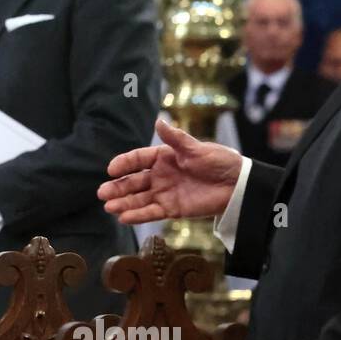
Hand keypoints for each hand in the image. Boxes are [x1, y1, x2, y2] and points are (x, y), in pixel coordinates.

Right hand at [97, 119, 242, 223]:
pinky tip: (124, 217)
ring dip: (123, 203)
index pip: (138, 159)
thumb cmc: (219, 162)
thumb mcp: (197, 149)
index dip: (124, 164)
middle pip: (133, 181)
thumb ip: (175, 139)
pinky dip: (138, 215)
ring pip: (139, 199)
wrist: (238, 185)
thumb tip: (158, 122)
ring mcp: (165, 193)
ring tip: (109, 207)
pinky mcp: (172, 209)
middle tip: (102, 193)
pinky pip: (152, 212)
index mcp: (163, 157)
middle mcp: (160, 175)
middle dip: (117, 187)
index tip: (111, 169)